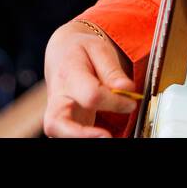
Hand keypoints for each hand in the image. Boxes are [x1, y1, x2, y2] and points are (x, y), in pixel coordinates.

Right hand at [42, 21, 137, 137]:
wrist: (62, 53)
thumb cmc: (81, 51)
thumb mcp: (99, 49)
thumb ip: (112, 71)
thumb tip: (127, 89)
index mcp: (68, 74)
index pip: (91, 95)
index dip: (114, 101)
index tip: (131, 102)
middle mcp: (58, 98)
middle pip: (55, 123)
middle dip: (79, 135)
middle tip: (107, 136)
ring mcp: (58, 114)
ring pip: (57, 134)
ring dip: (82, 138)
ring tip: (107, 137)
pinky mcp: (64, 124)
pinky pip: (70, 136)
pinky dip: (86, 138)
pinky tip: (104, 136)